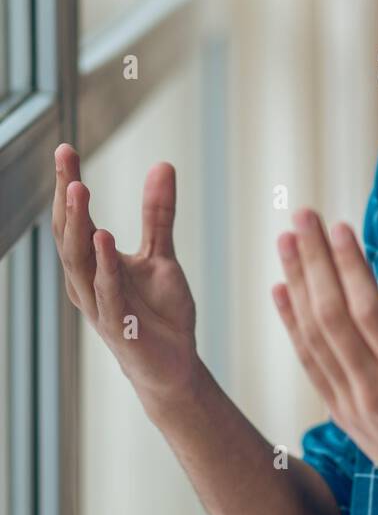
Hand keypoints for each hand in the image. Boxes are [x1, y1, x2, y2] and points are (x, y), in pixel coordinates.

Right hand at [52, 143, 198, 407]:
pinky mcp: (120, 326)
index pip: (73, 219)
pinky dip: (105, 265)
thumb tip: (162, 165)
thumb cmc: (158, 313)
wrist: (174, 365)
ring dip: (79, 225)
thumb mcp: (161, 256)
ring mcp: (100, 305)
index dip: (68, 185)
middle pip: (68, 234)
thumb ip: (158, 214)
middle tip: (67, 160)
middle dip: (66, 196)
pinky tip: (104, 238)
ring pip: (80, 262)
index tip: (65, 149)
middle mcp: (86, 283)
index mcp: (91, 265)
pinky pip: (108, 292)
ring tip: (79, 190)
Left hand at [271, 208, 377, 514]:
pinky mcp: (342, 413)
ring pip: (313, 335)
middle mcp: (374, 391)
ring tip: (287, 239)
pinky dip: (291, 324)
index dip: (350, 268)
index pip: (369, 313)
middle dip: (314, 261)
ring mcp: (352, 404)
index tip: (340, 226)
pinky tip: (280, 290)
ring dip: (297, 283)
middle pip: (331, 316)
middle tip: (302, 214)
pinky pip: (308, 360)